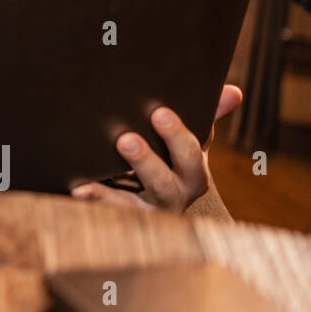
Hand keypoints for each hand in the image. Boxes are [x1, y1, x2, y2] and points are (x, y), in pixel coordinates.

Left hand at [70, 84, 241, 211]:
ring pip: (136, 201)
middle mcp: (174, 196)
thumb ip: (206, 117)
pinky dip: (96, 200)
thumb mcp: (187, 145)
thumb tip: (233, 91)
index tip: (159, 112)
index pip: (191, 153)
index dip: (177, 134)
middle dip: (147, 159)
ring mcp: (147, 212)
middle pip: (164, 181)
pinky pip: (109, 213)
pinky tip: (79, 190)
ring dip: (116, 186)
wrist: (155, 213)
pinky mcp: (124, 221)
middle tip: (126, 138)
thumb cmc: (170, 164)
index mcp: (192, 174)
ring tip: (97, 169)